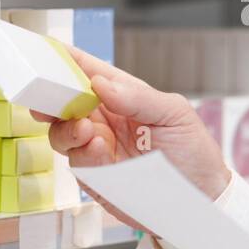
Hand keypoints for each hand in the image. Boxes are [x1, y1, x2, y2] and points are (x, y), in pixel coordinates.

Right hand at [33, 45, 229, 233]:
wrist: (200, 199)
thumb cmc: (194, 152)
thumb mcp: (174, 114)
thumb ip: (138, 97)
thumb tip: (100, 83)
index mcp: (124, 96)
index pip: (91, 73)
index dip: (68, 60)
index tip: (49, 49)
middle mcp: (105, 120)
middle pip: (65, 102)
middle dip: (51, 96)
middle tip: (47, 93)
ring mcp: (97, 148)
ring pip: (62, 132)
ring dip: (67, 128)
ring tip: (86, 130)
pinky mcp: (95, 176)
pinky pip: (76, 162)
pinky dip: (82, 154)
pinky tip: (98, 149)